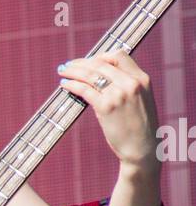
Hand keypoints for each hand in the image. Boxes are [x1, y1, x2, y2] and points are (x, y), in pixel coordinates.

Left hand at [56, 51, 158, 168]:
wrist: (143, 150)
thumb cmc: (139, 127)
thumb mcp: (141, 100)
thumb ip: (127, 86)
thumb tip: (101, 78)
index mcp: (142, 79)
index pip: (119, 55)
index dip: (100, 56)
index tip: (89, 62)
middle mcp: (131, 83)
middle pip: (100, 63)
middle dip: (81, 63)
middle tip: (69, 65)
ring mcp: (118, 94)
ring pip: (90, 74)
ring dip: (73, 71)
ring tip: (63, 72)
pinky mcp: (106, 107)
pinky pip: (84, 90)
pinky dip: (72, 85)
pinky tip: (65, 85)